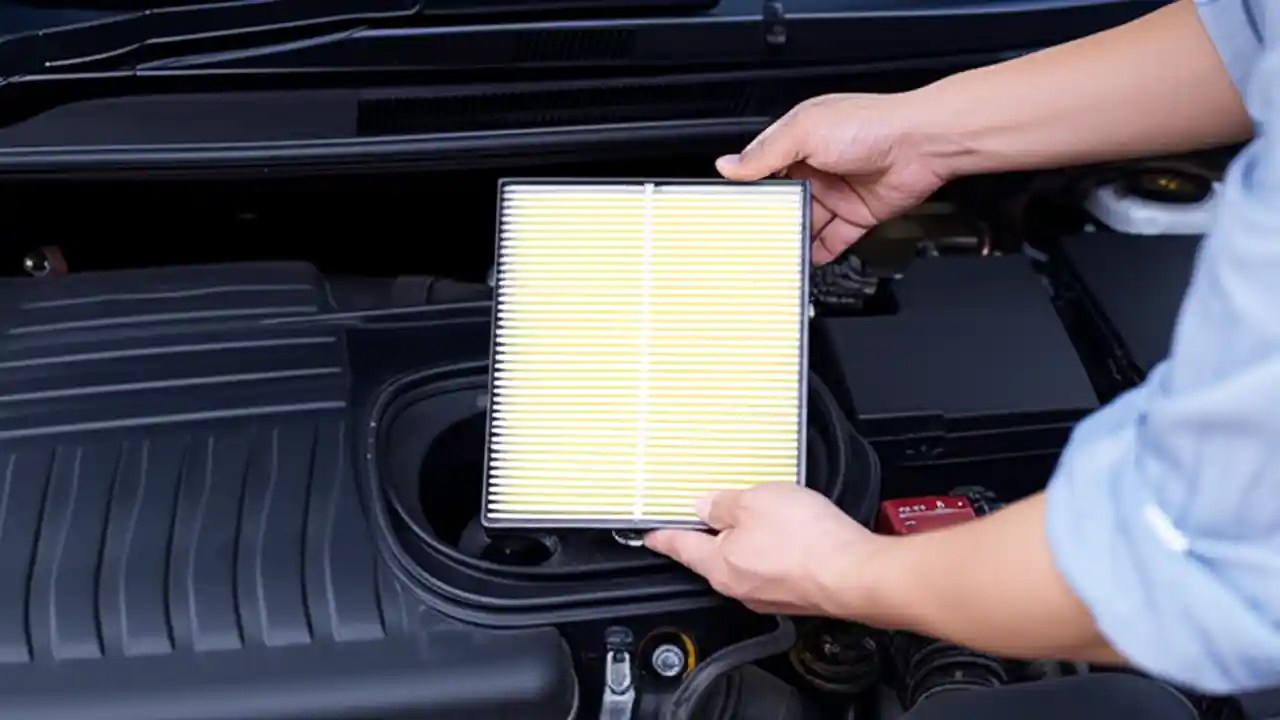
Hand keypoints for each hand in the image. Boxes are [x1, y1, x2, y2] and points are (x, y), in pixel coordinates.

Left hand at [644, 482, 882, 615]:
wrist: (856, 574)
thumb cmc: (807, 541)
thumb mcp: (755, 502)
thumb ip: (724, 504)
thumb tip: (705, 506)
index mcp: (720, 565)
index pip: (679, 548)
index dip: (662, 538)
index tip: (649, 536)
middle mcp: (740, 588)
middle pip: (713, 557)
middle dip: (712, 536)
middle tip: (713, 514)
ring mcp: (769, 596)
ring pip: (747, 565)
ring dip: (749, 543)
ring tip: (764, 519)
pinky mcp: (797, 596)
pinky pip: (774, 571)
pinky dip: (775, 554)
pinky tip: (791, 538)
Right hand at [717, 93, 949, 263]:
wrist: (922, 143)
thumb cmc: (871, 124)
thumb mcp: (805, 131)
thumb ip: (765, 152)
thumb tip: (728, 166)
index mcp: (799, 140)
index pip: (763, 168)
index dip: (749, 188)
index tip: (732, 208)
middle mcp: (817, 166)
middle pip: (784, 201)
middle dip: (770, 219)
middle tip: (750, 238)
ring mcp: (837, 191)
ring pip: (806, 222)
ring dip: (792, 237)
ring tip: (773, 254)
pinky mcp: (857, 213)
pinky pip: (833, 238)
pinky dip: (819, 251)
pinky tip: (805, 260)